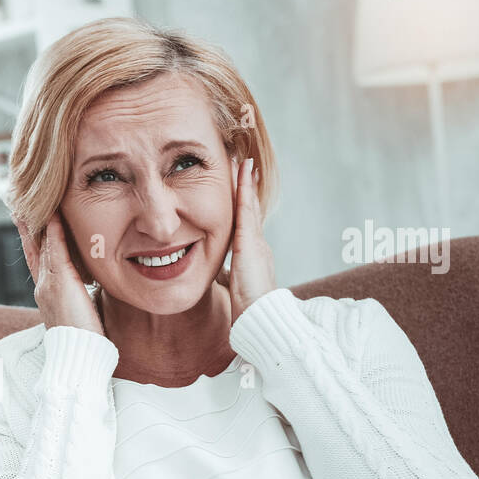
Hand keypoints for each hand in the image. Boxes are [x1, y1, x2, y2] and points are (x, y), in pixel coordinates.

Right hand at [16, 213, 104, 335]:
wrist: (78, 356)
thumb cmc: (83, 341)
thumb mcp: (79, 314)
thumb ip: (79, 296)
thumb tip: (89, 286)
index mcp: (46, 295)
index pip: (38, 261)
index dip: (33, 242)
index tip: (30, 225)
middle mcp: (42, 287)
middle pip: (33, 250)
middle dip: (27, 228)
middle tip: (20, 207)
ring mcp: (47, 284)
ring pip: (42, 246)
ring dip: (39, 222)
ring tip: (34, 202)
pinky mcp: (59, 283)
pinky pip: (55, 250)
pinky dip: (54, 232)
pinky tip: (54, 215)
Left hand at [216, 157, 275, 325]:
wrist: (259, 317)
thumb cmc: (248, 310)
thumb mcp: (235, 289)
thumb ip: (229, 279)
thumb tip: (219, 278)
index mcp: (253, 255)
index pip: (245, 224)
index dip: (244, 205)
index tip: (242, 188)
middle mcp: (258, 244)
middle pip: (250, 209)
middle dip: (247, 187)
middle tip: (245, 164)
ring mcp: (256, 241)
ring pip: (249, 205)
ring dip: (245, 182)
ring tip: (243, 161)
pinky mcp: (250, 242)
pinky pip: (246, 209)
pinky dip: (244, 190)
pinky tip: (242, 174)